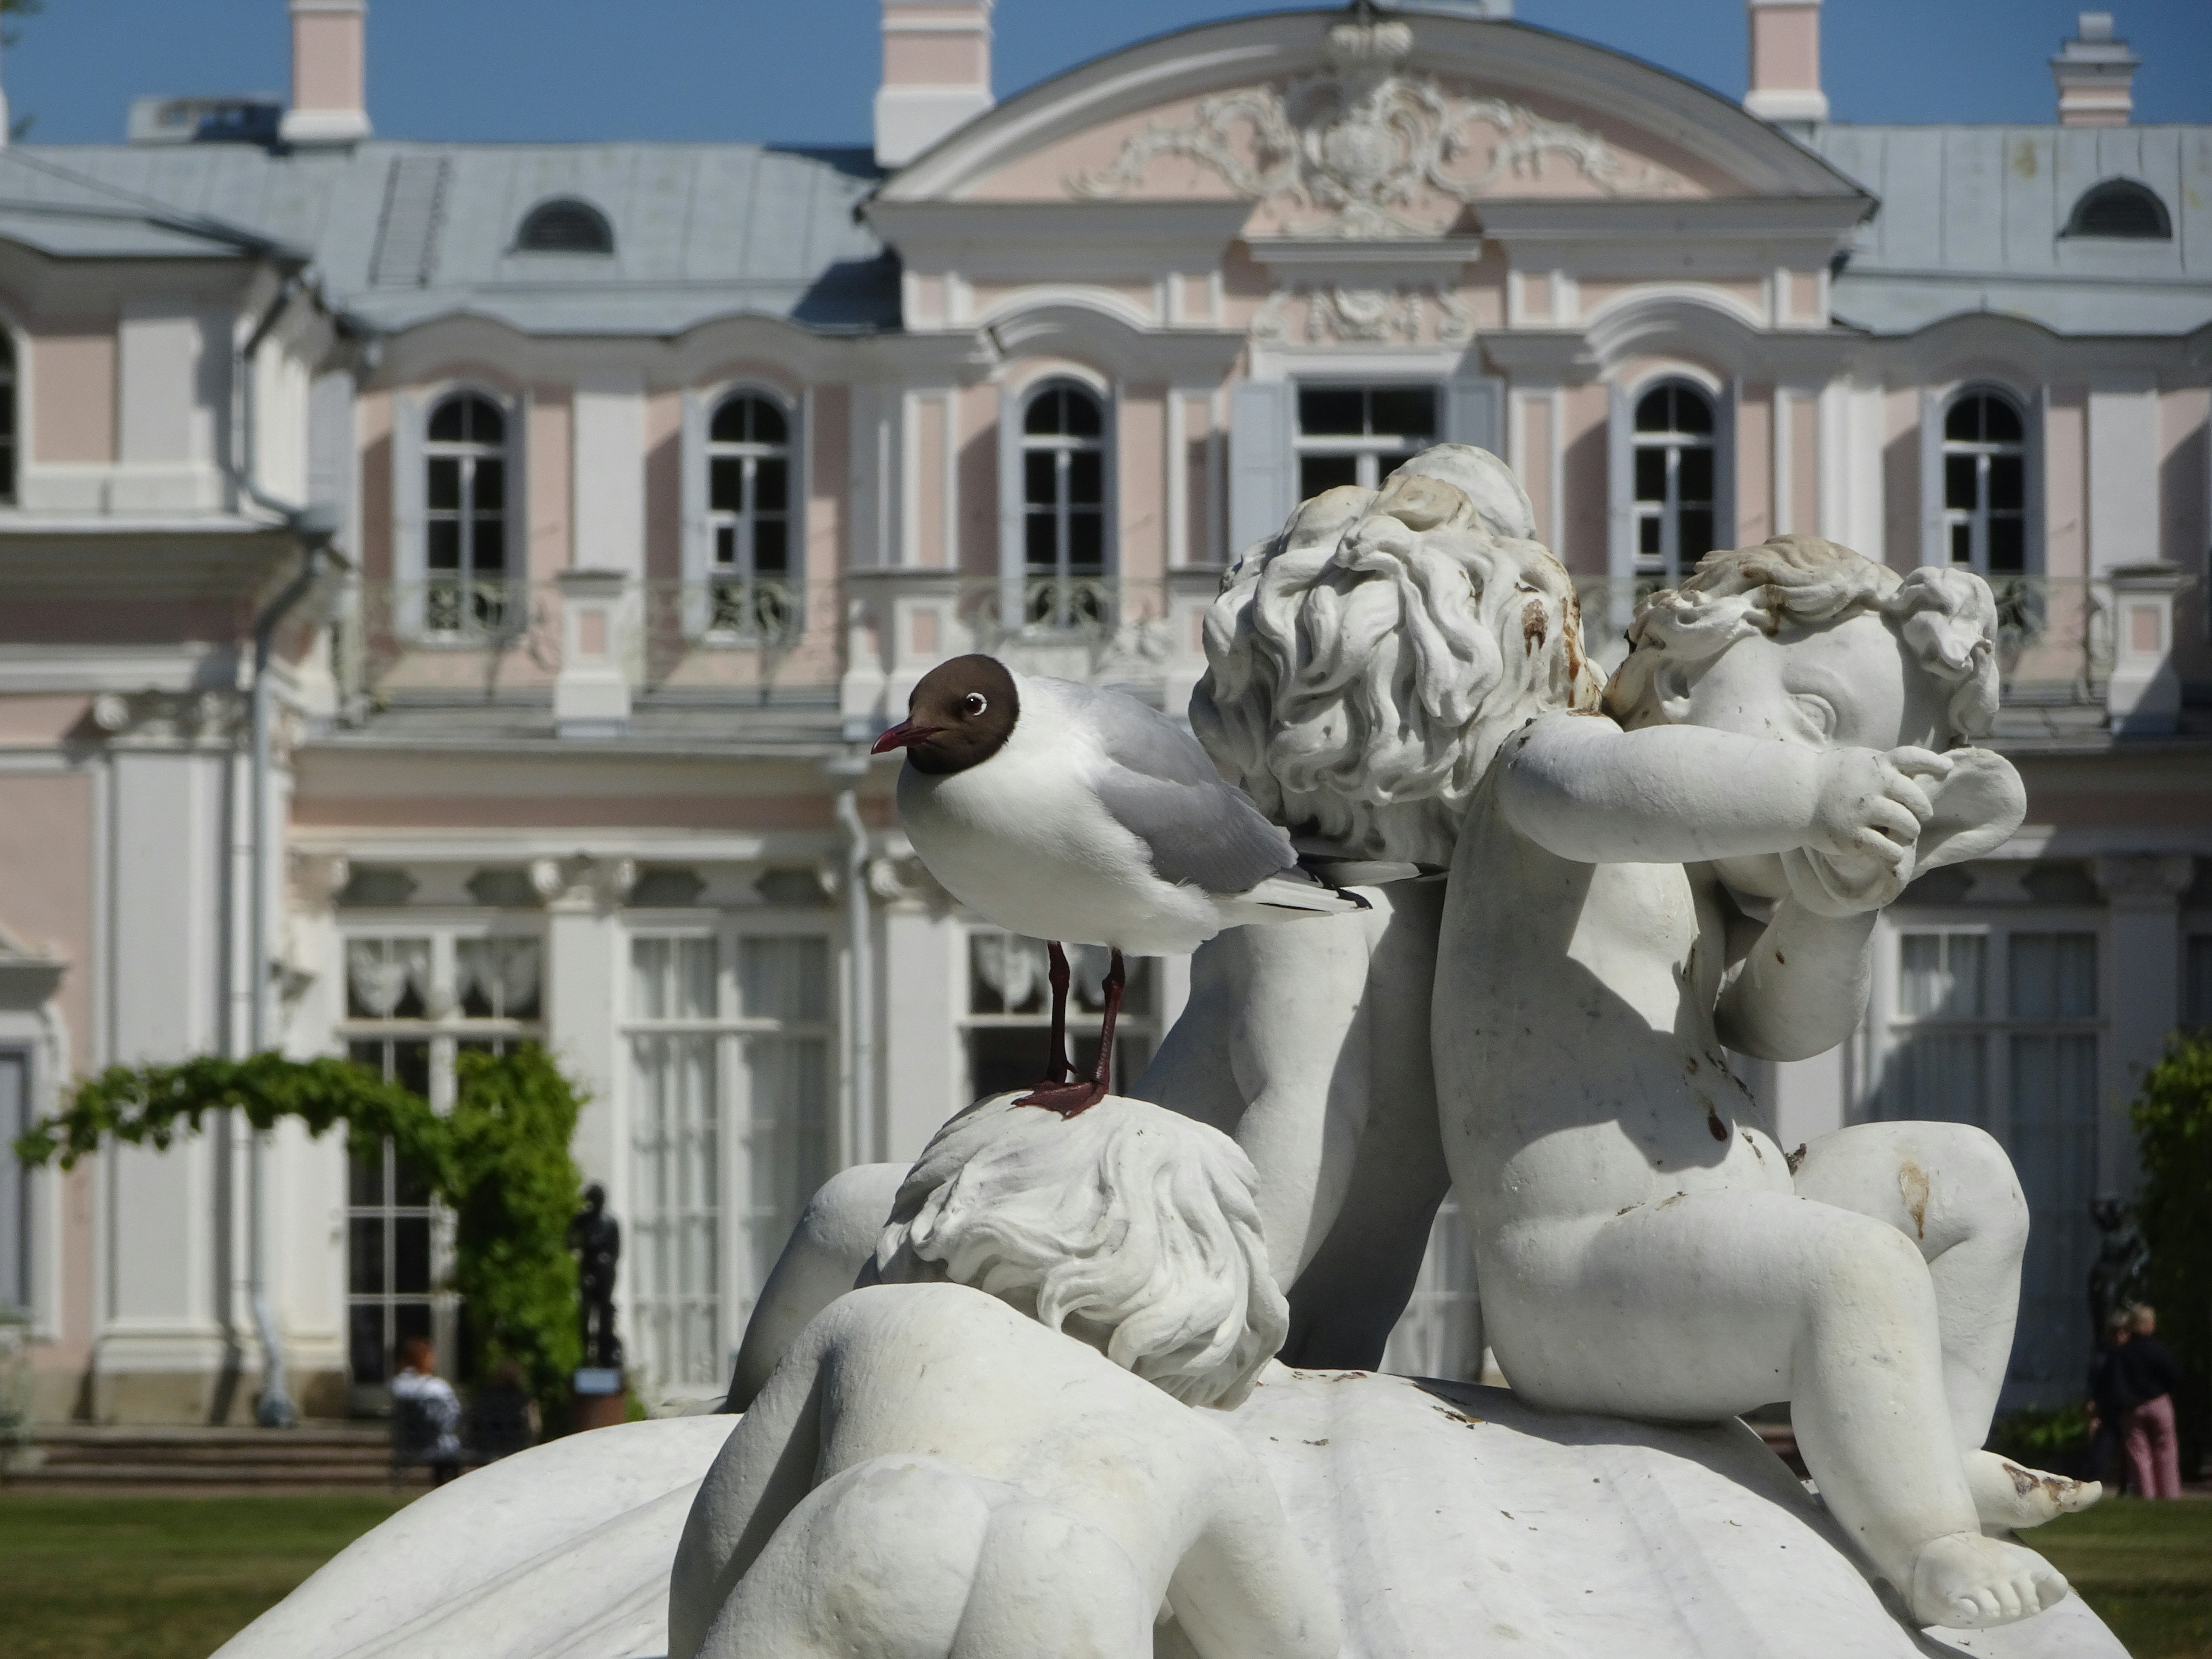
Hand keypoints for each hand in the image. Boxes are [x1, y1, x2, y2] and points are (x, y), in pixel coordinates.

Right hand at [1809, 747, 1946, 865]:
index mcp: (1876, 765)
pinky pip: (1890, 849)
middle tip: (1917, 816)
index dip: (1933, 763)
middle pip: (1916, 799)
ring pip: (1908, 825)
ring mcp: (1863, 812)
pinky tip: (1890, 852)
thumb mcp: (1858, 761)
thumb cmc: (1831, 778)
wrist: (1796, 797)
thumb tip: (1919, 770)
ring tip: (1903, 833)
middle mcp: (1873, 786)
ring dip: (1910, 831)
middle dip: (1922, 810)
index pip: (1912, 758)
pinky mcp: (1854, 836)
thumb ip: (1885, 765)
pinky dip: (1895, 853)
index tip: (1946, 769)